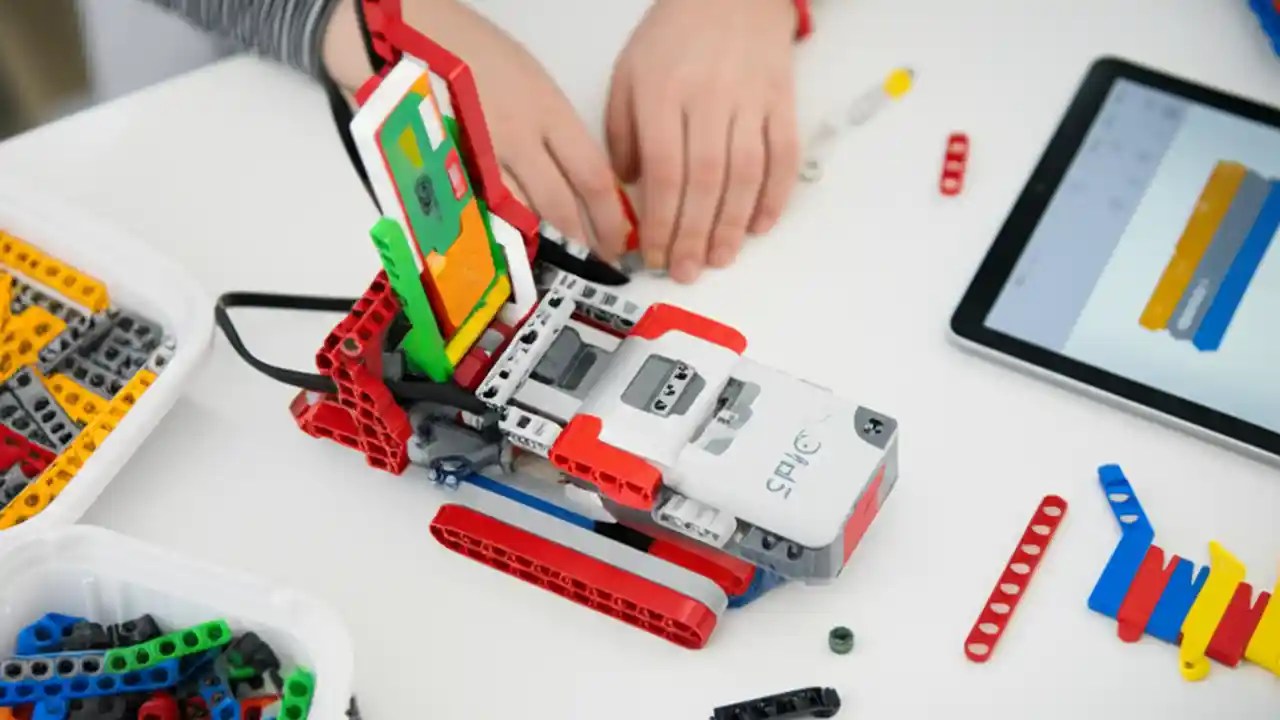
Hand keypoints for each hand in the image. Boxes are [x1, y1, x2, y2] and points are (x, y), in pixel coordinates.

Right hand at [324, 0, 631, 254]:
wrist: (400, 35)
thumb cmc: (460, 48)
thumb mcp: (524, 78)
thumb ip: (550, 128)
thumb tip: (573, 174)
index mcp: (544, 108)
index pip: (593, 176)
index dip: (610, 217)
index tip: (618, 238)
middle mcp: (516, 136)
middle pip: (561, 206)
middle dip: (583, 243)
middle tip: (593, 264)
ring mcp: (475, 158)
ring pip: (519, 220)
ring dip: (541, 249)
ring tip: (555, 268)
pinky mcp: (441, 172)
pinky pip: (475, 218)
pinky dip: (494, 240)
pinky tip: (504, 253)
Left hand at [605, 0, 801, 282]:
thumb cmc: (674, 36)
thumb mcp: (629, 73)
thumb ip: (622, 130)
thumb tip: (632, 186)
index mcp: (663, 94)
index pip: (664, 172)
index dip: (661, 222)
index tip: (655, 254)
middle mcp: (709, 100)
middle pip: (704, 182)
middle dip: (693, 235)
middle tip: (687, 271)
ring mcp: (750, 101)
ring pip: (744, 175)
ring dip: (732, 225)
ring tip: (720, 258)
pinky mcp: (782, 102)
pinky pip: (783, 156)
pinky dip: (775, 195)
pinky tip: (761, 225)